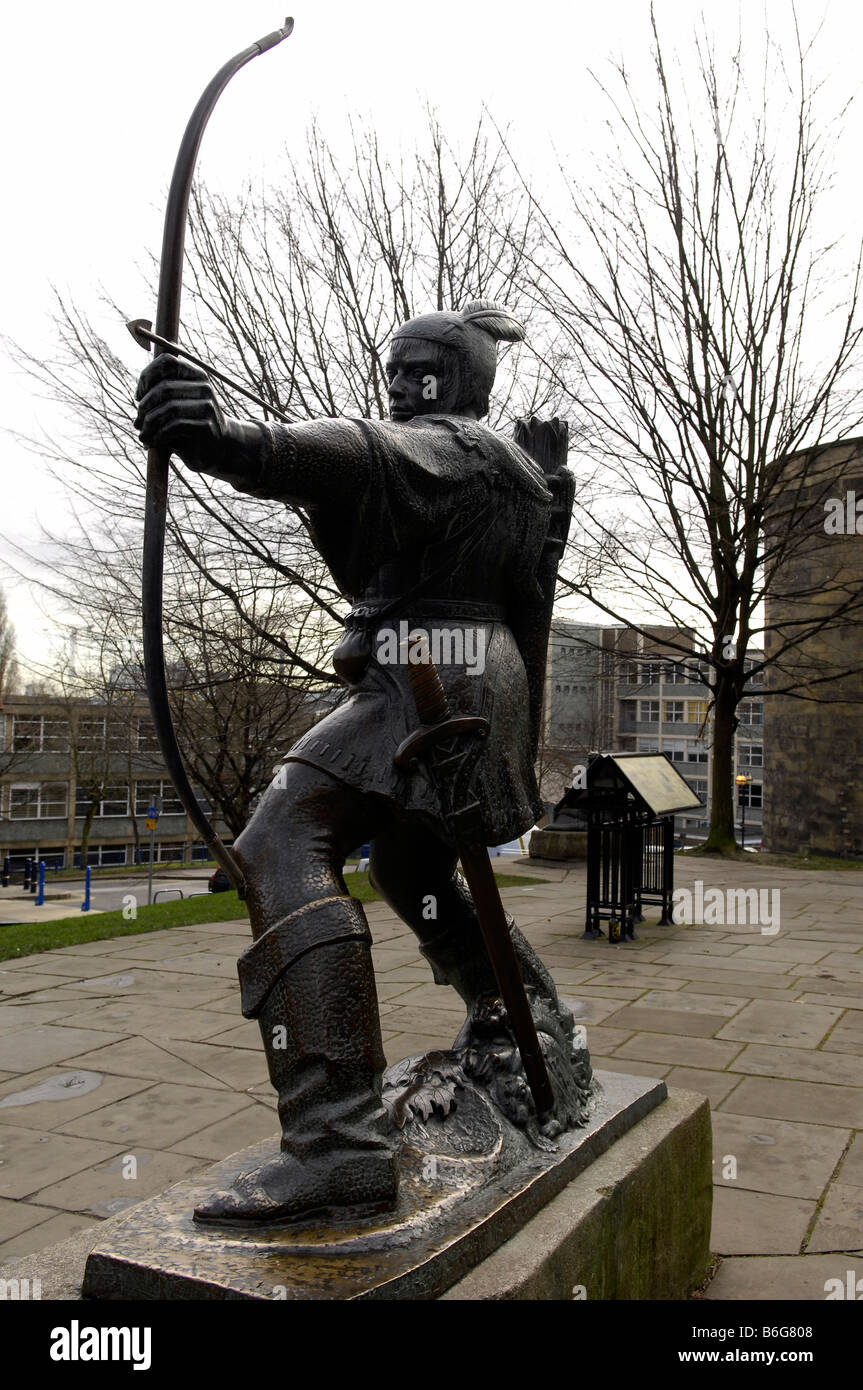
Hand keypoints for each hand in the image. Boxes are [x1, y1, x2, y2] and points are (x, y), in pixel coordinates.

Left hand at [134, 354, 228, 472]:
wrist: (218, 449)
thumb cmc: (190, 425)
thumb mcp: (177, 404)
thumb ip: (161, 394)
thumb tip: (138, 396)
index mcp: (195, 375)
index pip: (167, 362)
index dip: (146, 376)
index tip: (138, 396)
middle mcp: (204, 387)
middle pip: (164, 387)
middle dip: (144, 406)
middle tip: (137, 422)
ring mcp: (207, 406)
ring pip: (169, 407)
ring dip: (149, 423)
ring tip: (142, 435)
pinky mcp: (206, 425)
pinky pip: (175, 425)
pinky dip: (157, 435)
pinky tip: (151, 442)